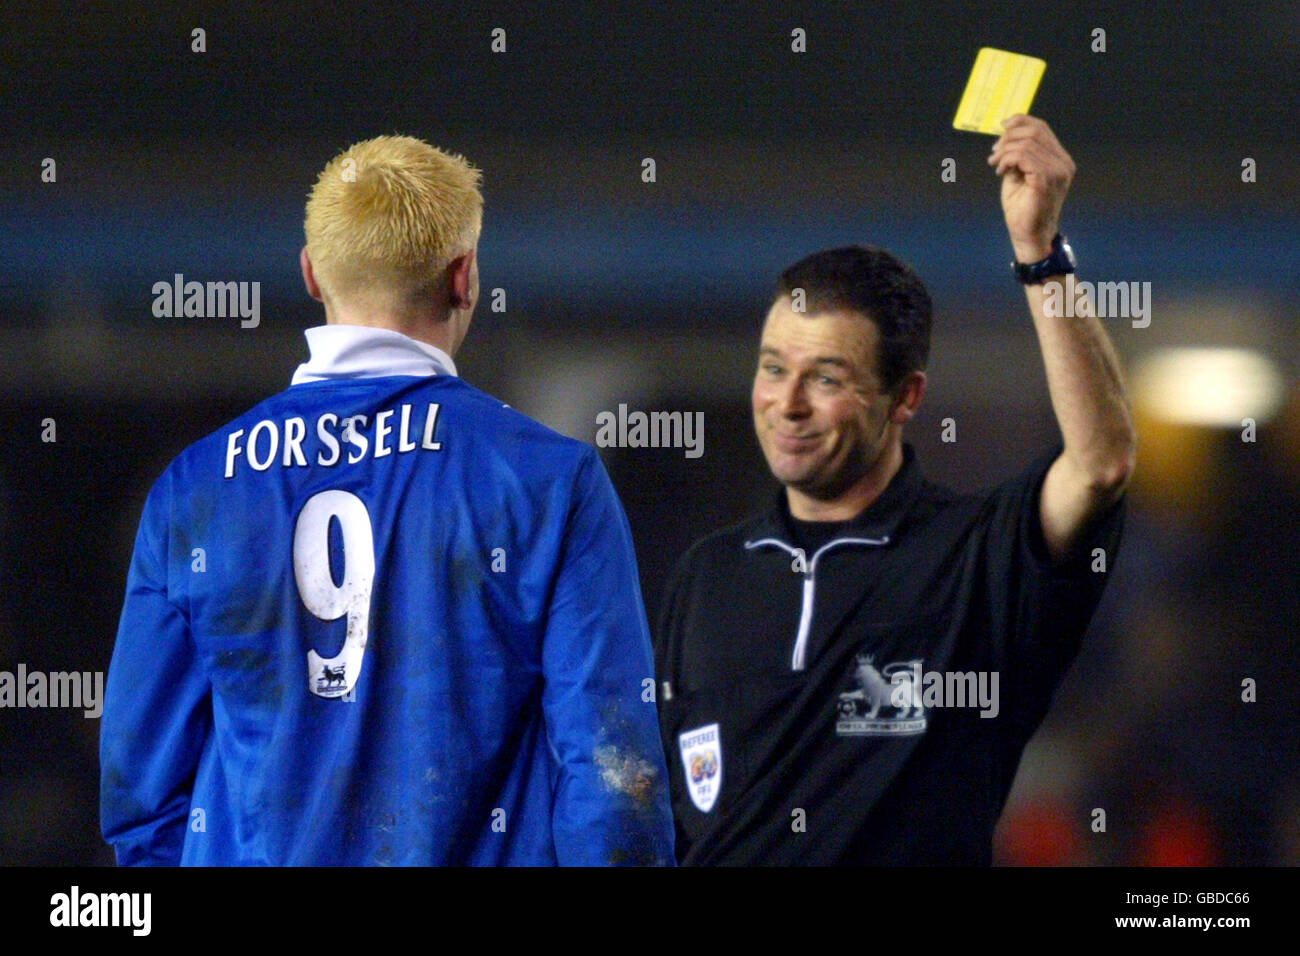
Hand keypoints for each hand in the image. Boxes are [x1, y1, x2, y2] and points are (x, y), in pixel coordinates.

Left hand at [987, 115, 1074, 260]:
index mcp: (1059, 159)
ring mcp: (1058, 171)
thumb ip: (1018, 154)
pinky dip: (1008, 159)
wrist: (1027, 235)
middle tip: (994, 154)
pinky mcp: (1046, 180)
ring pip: (1027, 143)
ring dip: (1004, 151)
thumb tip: (1007, 132)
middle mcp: (1063, 163)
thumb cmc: (1022, 208)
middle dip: (1009, 137)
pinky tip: (1001, 171)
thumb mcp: (1018, 174)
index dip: (1020, 121)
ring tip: (995, 164)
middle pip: (1035, 131)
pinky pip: (1024, 156)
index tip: (1001, 128)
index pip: (1042, 128)